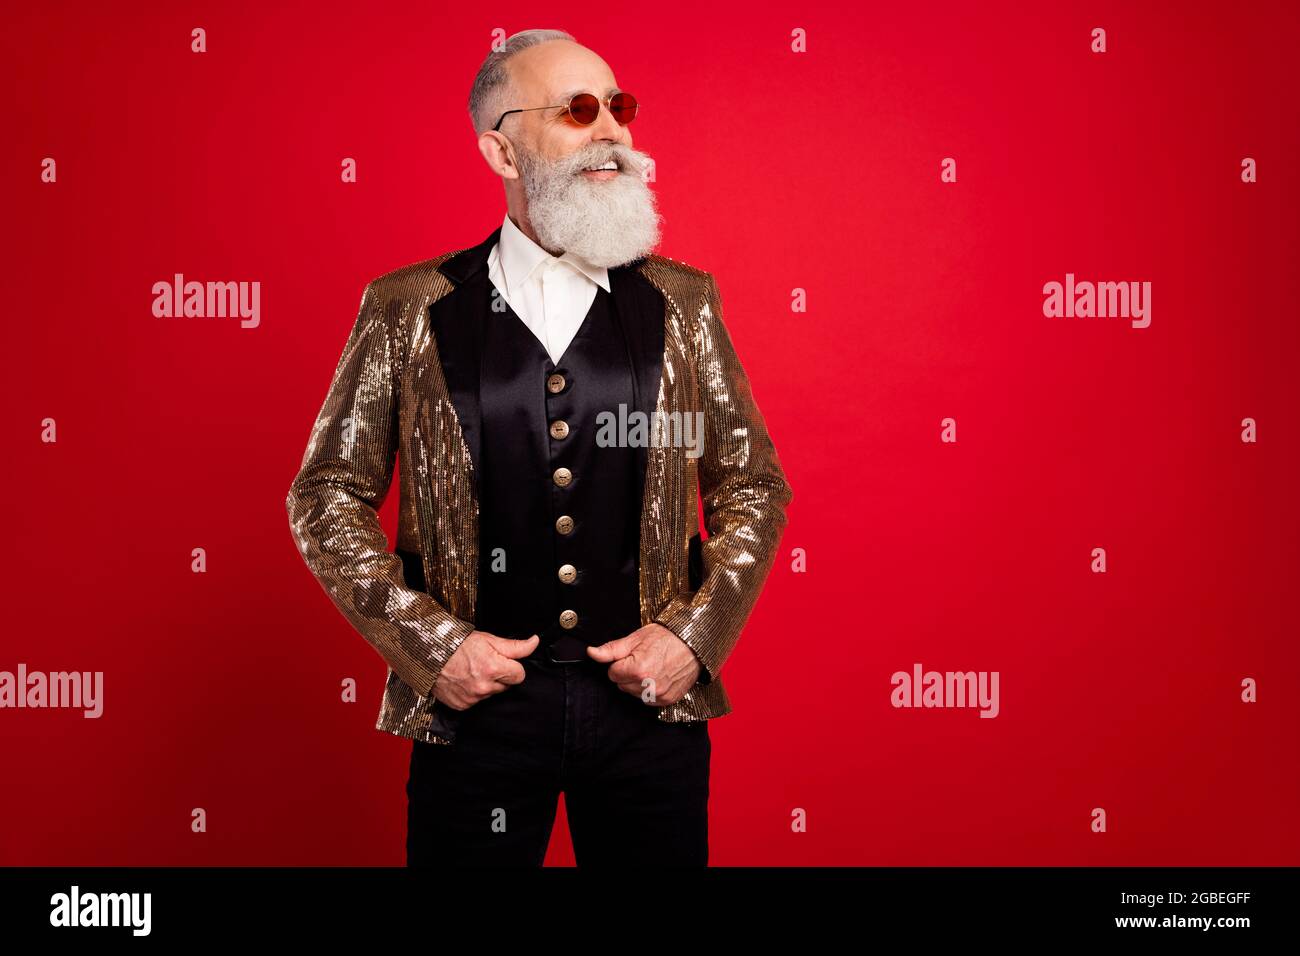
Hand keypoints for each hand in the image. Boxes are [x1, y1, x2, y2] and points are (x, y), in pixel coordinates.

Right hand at [432, 632, 537, 710]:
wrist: (429, 653)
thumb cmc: (458, 644)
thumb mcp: (489, 639)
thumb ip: (515, 646)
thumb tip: (534, 642)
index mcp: (494, 668)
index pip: (520, 675)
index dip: (512, 666)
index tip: (503, 661)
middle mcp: (484, 686)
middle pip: (506, 686)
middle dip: (500, 676)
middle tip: (484, 663)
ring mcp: (472, 698)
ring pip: (491, 694)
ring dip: (486, 684)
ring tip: (472, 670)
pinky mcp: (462, 705)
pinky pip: (476, 701)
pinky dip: (473, 692)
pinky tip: (464, 680)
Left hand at [585, 623, 702, 705]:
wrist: (693, 642)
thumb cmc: (666, 637)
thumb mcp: (635, 638)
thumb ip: (611, 649)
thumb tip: (591, 653)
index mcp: (637, 669)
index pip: (612, 673)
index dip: (620, 663)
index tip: (632, 655)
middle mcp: (648, 685)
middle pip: (622, 685)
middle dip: (628, 673)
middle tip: (643, 659)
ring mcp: (659, 695)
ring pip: (633, 693)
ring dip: (638, 683)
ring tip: (653, 666)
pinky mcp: (668, 700)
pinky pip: (648, 699)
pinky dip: (650, 690)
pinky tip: (659, 676)